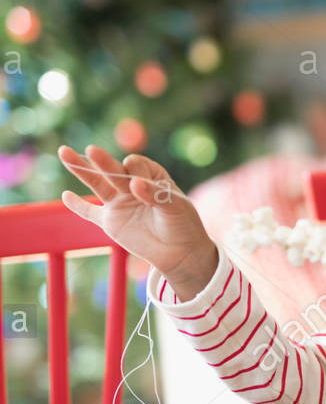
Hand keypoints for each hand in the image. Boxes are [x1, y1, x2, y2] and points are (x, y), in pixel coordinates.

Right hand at [58, 145, 217, 295]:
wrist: (180, 253)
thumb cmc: (182, 224)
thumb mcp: (176, 206)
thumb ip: (155, 194)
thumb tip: (134, 184)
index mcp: (151, 175)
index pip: (137, 165)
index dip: (137, 171)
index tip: (141, 184)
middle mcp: (131, 185)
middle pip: (113, 169)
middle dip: (103, 160)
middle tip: (91, 150)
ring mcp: (119, 202)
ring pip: (97, 184)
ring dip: (82, 169)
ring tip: (65, 152)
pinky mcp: (110, 222)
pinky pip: (91, 213)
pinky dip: (78, 206)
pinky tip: (65, 196)